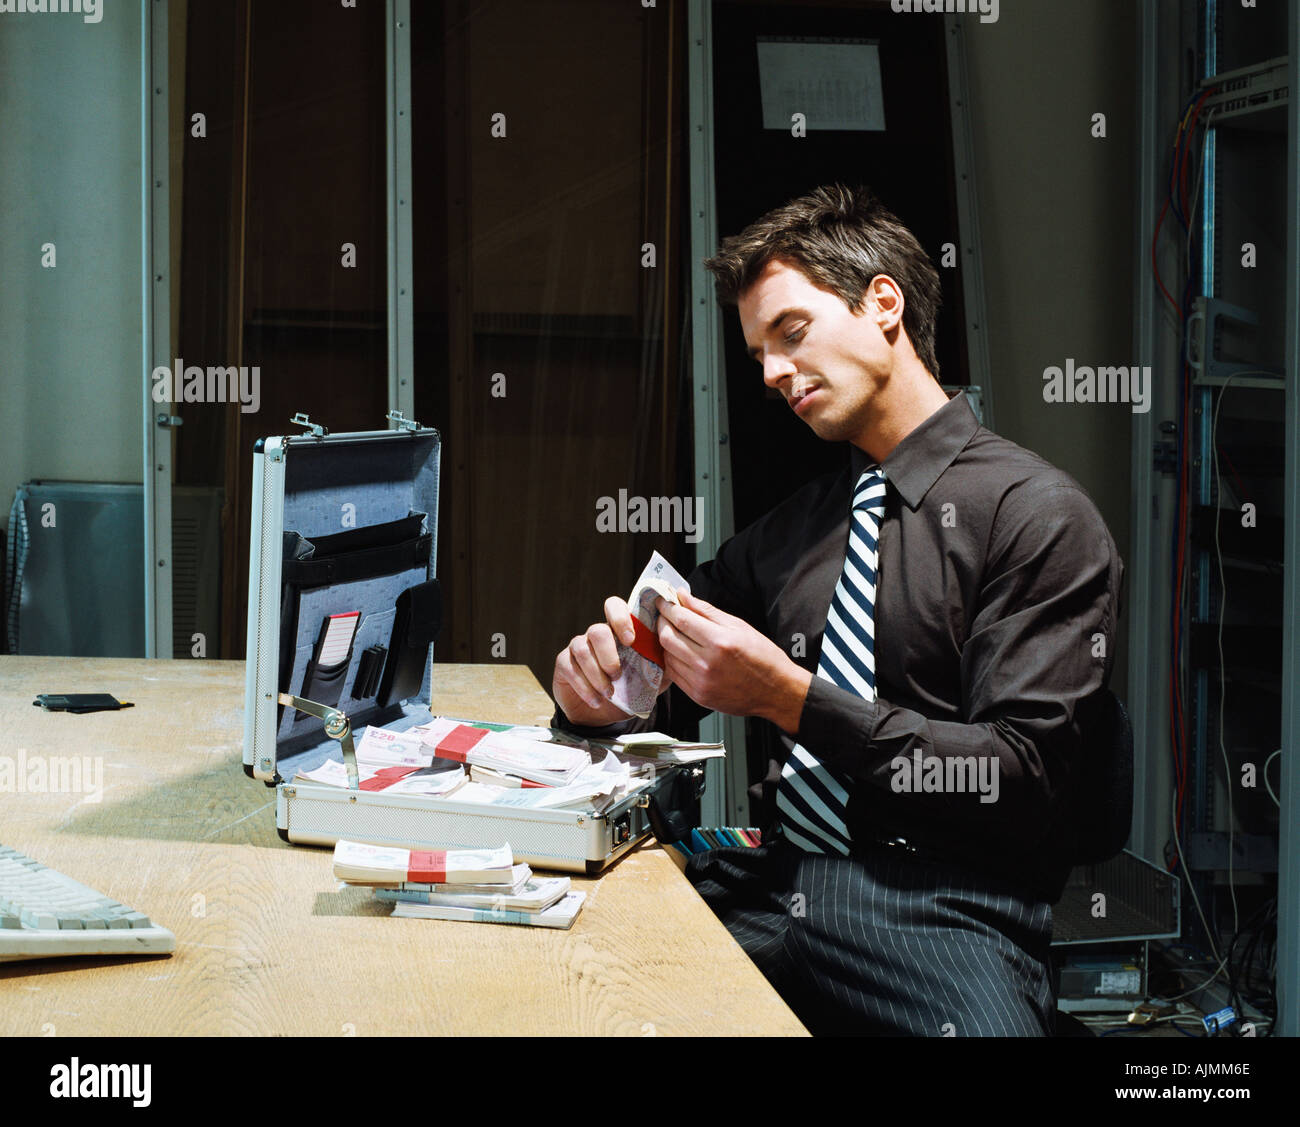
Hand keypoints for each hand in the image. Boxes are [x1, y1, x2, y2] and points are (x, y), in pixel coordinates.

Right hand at [552, 596, 672, 725]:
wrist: (603, 714)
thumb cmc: (628, 690)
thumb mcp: (651, 678)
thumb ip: (661, 663)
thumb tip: (677, 653)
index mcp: (618, 632)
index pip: (614, 607)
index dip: (620, 618)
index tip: (631, 639)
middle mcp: (596, 635)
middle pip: (597, 630)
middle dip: (608, 652)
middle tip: (617, 673)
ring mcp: (578, 647)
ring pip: (581, 648)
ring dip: (596, 674)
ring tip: (609, 692)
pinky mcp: (564, 663)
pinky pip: (569, 667)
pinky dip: (584, 686)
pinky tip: (596, 700)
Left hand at [655, 590, 810, 732]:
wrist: (776, 692)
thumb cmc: (763, 657)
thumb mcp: (739, 626)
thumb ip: (707, 611)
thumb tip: (684, 596)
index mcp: (720, 642)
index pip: (682, 620)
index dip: (668, 608)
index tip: (663, 601)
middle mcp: (708, 663)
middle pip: (668, 638)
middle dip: (661, 622)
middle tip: (664, 614)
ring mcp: (701, 682)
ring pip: (668, 656)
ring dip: (665, 641)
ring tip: (672, 632)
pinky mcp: (698, 695)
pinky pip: (674, 674)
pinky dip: (672, 660)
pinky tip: (678, 652)